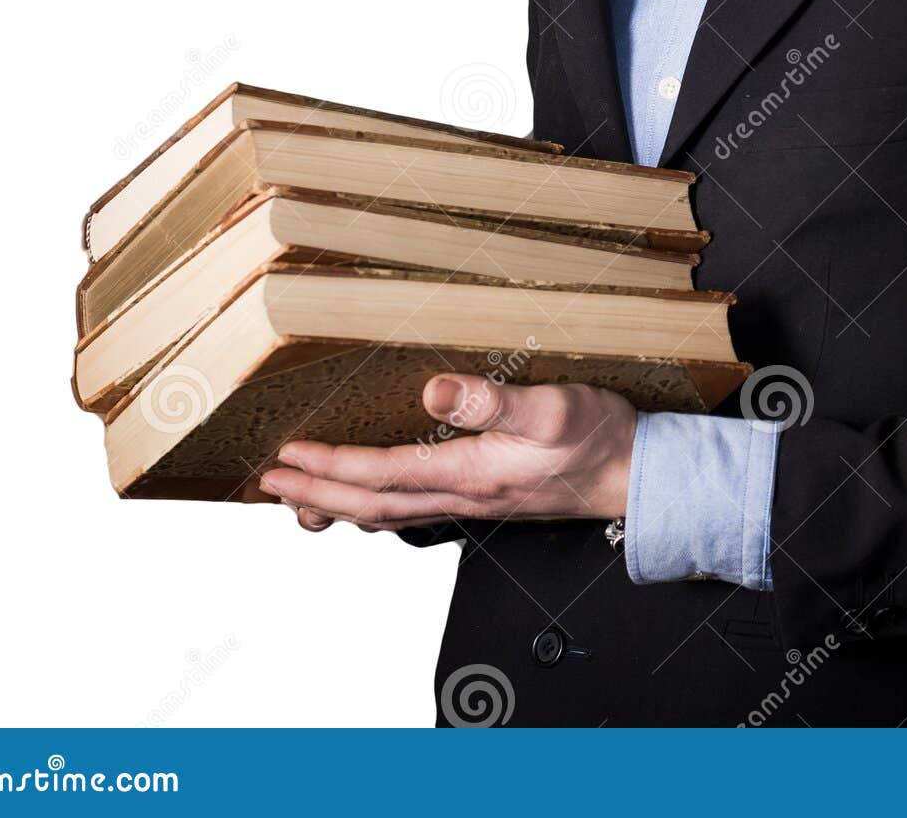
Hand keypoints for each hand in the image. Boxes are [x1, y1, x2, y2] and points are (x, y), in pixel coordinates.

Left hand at [257, 375, 637, 533]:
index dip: (329, 466)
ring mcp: (470, 501)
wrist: (635, 474)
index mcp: (469, 473)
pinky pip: (411, 510)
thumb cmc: (597, 438)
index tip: (289, 456)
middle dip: (316, 491)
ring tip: (299, 497)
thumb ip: (492, 402)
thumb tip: (432, 391)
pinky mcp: (482, 496)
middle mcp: (461, 496)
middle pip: (370, 504)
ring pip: (386, 514)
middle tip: (271, 480)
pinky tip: (368, 499)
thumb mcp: (551, 409)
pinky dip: (374, 506)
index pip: (380, 475)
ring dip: (338, 505)